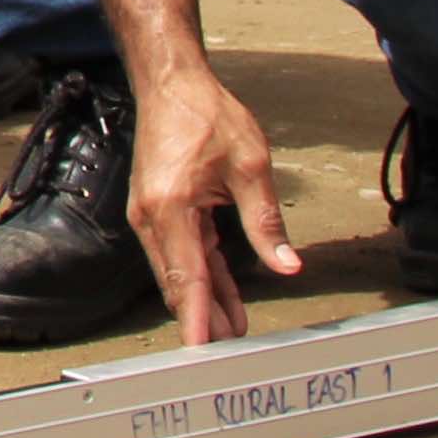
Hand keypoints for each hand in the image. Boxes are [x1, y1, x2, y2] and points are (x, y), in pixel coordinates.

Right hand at [125, 63, 298, 342]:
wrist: (170, 84)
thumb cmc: (206, 115)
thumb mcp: (250, 166)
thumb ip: (266, 222)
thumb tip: (287, 265)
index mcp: (173, 208)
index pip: (189, 276)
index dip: (199, 317)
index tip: (203, 351)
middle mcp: (153, 217)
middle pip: (179, 282)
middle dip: (204, 318)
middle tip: (231, 352)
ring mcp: (150, 215)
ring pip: (180, 271)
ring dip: (206, 300)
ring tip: (234, 331)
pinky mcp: (157, 210)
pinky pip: (181, 253)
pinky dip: (202, 275)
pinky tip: (223, 296)